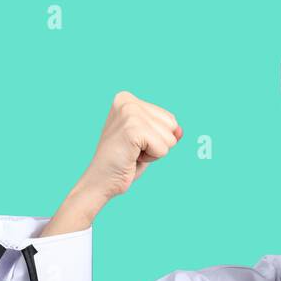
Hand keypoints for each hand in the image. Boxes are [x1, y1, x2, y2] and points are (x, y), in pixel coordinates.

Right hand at [38, 92, 182, 237]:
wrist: (101, 181)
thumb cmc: (124, 162)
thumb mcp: (148, 141)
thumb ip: (166, 131)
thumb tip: (180, 131)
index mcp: (127, 98)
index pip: (169, 118)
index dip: (157, 137)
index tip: (135, 143)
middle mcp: (127, 101)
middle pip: (172, 125)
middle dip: (158, 144)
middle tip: (134, 150)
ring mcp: (129, 113)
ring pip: (169, 138)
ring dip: (154, 152)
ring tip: (132, 153)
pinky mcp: (132, 129)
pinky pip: (163, 148)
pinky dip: (152, 158)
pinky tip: (132, 157)